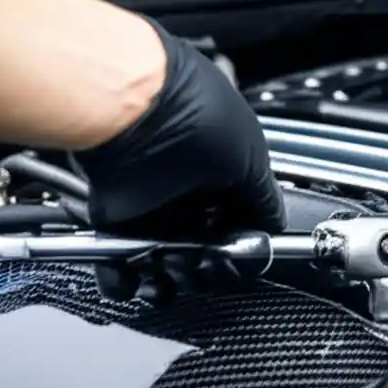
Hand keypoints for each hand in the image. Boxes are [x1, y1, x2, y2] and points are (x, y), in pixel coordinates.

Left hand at [72, 19, 286, 298]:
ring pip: (167, 266)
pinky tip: (135, 274)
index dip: (242, 247)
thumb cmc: (192, 118)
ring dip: (171, 277)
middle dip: (207, 267)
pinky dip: (123, 280)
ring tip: (169, 263)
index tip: (241, 255)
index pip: (239, 226)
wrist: (130, 108)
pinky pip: (118, 265)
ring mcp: (152, 209)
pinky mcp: (114, 220)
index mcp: (224, 175)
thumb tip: (273, 226)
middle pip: (205, 254)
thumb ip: (266, 201)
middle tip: (203, 260)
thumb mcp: (253, 160)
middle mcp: (189, 192)